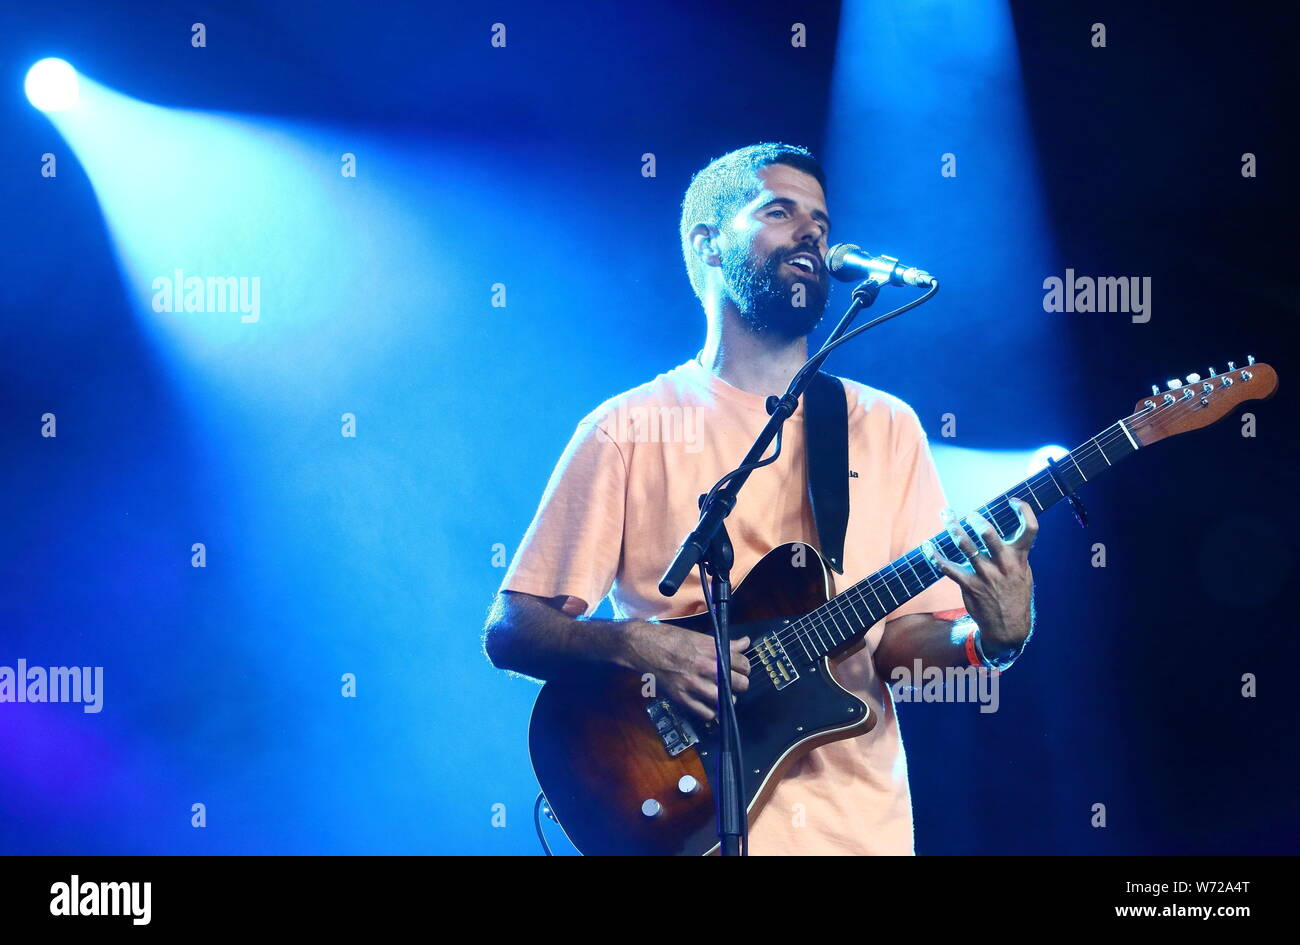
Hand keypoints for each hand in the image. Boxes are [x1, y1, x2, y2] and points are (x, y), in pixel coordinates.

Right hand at [620, 622, 749, 721]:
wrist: (643, 645)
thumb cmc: (670, 638)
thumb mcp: (699, 636)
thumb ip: (725, 644)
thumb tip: (745, 643)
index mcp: (711, 650)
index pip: (743, 663)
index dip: (744, 667)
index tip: (740, 669)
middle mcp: (705, 667)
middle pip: (740, 684)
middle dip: (739, 684)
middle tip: (732, 683)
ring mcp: (693, 684)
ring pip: (726, 700)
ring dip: (727, 699)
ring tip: (721, 695)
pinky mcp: (681, 697)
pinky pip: (706, 713)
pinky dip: (711, 712)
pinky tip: (708, 705)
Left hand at [930, 498, 1038, 655]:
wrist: (1009, 628)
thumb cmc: (1014, 595)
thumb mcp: (1023, 573)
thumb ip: (1014, 552)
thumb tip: (1001, 529)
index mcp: (1019, 558)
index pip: (1030, 529)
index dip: (1025, 510)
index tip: (1013, 501)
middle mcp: (1003, 565)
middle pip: (989, 535)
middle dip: (977, 520)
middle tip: (970, 514)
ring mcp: (985, 575)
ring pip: (966, 547)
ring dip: (953, 528)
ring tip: (946, 514)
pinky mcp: (969, 586)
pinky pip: (948, 568)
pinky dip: (935, 556)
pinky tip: (927, 546)